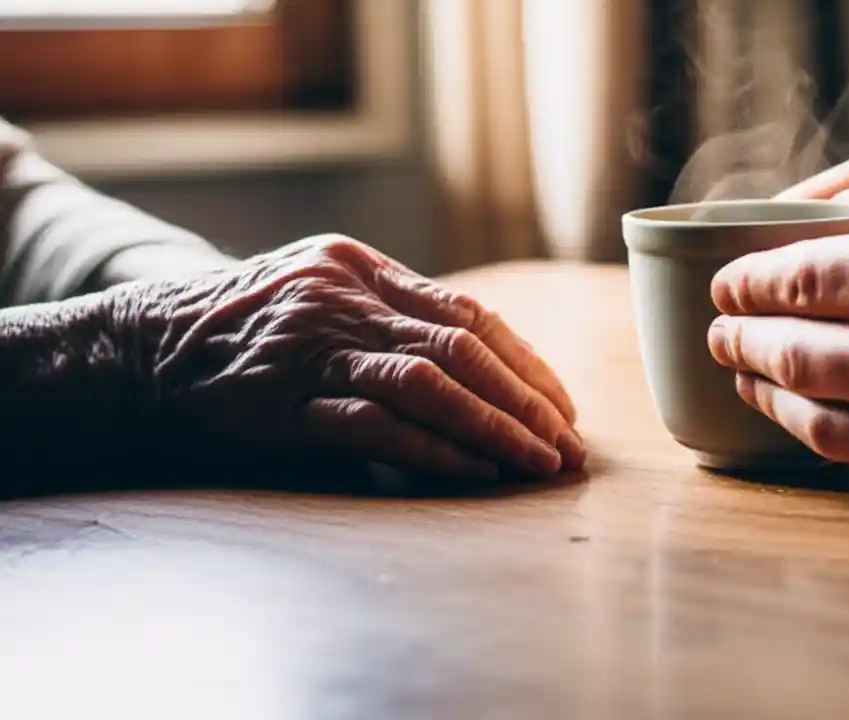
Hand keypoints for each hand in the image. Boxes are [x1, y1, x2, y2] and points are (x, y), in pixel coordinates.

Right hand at [112, 235, 583, 479]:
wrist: (143, 347)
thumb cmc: (250, 328)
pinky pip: (375, 425)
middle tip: (569, 447)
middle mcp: (344, 297)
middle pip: (463, 347)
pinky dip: (433, 449)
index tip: (564, 408)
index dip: (527, 365)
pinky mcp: (282, 401)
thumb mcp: (323, 293)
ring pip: (429, 381)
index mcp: (362, 266)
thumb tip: (488, 367)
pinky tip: (474, 471)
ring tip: (539, 464)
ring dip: (496, 427)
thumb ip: (393, 317)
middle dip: (528, 401)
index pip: (470, 315)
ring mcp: (313, 346)